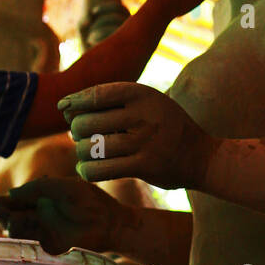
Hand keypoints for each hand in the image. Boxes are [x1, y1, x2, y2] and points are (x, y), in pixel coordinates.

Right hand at [0, 175, 121, 252]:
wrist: (110, 222)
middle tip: (1, 211)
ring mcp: (45, 231)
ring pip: (19, 230)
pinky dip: (21, 237)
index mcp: (43, 199)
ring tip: (11, 219)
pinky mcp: (49, 246)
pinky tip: (20, 230)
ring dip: (10, 225)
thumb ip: (38, 188)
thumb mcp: (63, 188)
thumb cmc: (90, 201)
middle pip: (14, 216)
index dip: (4, 202)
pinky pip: (29, 243)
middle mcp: (41, 216)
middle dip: (4, 214)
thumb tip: (12, 193)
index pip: (18, 201)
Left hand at [59, 81, 210, 190]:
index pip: (96, 94)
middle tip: (81, 136)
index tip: (63, 108)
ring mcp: (144, 141)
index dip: (75, 101)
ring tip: (84, 154)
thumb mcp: (146, 102)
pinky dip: (87, 171)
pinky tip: (87, 169)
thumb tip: (64, 106)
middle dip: (76, 130)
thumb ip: (112, 100)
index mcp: (142, 94)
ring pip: (90, 148)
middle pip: (87, 122)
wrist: (201, 156)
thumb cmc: (164, 126)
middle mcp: (142, 114)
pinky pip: (101, 170)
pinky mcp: (144, 166)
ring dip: (81, 153)